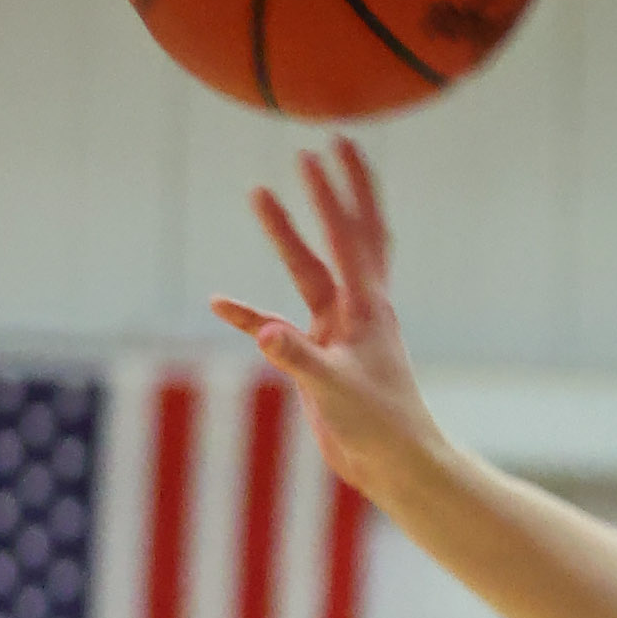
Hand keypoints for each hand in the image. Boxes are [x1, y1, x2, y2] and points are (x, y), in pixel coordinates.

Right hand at [210, 140, 442, 503]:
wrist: (395, 468)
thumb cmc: (380, 427)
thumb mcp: (336, 390)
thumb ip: (298, 359)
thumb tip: (266, 333)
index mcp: (369, 308)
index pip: (350, 238)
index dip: (333, 194)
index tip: (316, 152)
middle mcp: (356, 310)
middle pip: (343, 238)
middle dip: (332, 194)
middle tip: (317, 149)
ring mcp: (337, 332)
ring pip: (307, 272)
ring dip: (284, 237)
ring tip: (258, 193)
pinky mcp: (318, 359)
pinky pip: (277, 329)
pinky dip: (252, 316)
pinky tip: (221, 305)